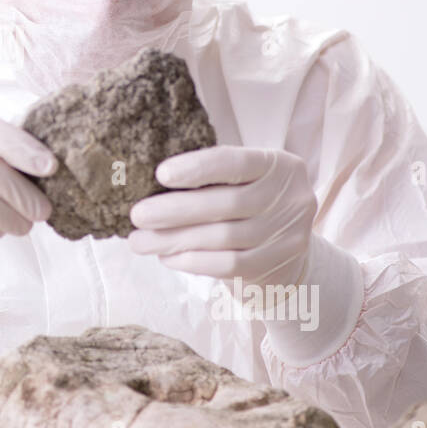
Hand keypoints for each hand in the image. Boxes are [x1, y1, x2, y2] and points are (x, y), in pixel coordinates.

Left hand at [128, 146, 315, 289]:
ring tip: (141, 241)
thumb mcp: (243, 181)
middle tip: (138, 215)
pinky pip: (227, 264)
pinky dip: (192, 260)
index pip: (236, 162)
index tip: (160, 174)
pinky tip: (167, 257)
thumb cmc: (248, 205)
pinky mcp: (275, 264)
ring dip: (175, 240)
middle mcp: (289, 198)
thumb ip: (212, 178)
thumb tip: (151, 185)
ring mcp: (286, 234)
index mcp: (278, 165)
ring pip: (222, 237)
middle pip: (227, 203)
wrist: (285, 254)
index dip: (198, 168)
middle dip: (176, 210)